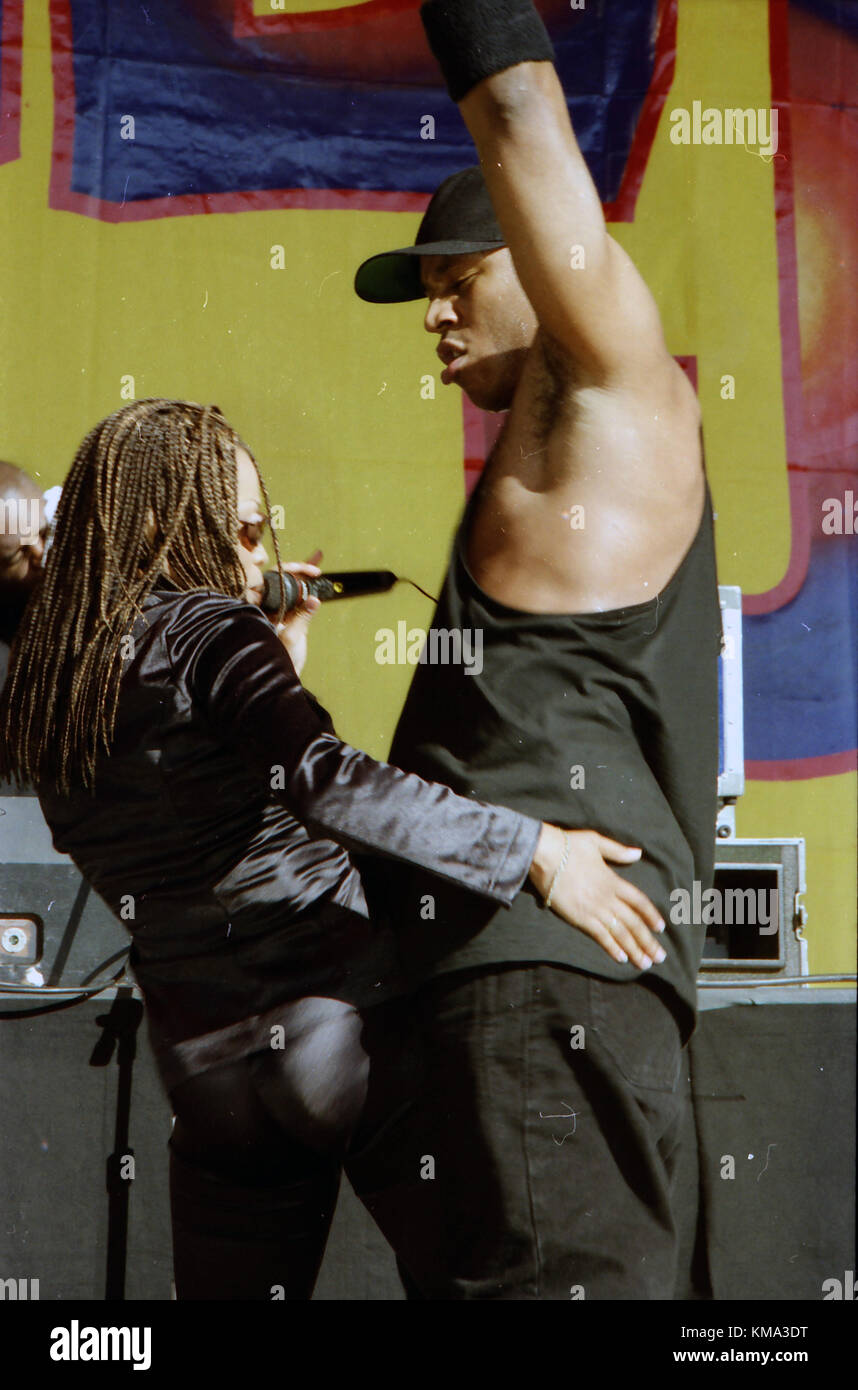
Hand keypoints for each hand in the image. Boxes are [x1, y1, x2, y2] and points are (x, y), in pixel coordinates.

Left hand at [269, 551, 321, 676]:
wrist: (282, 676)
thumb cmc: (278, 660)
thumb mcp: (291, 639)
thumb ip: (302, 618)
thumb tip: (315, 600)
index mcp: (259, 608)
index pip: (270, 581)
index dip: (286, 572)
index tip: (303, 571)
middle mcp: (267, 606)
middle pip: (280, 579)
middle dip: (297, 569)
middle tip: (314, 566)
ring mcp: (279, 609)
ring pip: (291, 585)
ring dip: (304, 571)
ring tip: (317, 558)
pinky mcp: (291, 614)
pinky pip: (300, 596)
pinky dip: (309, 585)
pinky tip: (318, 572)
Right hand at [528, 825, 666, 969]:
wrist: (544, 854)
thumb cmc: (568, 845)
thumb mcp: (596, 841)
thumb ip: (618, 851)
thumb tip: (638, 853)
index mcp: (613, 880)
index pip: (639, 902)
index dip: (652, 916)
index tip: (661, 929)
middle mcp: (608, 898)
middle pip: (634, 923)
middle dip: (648, 941)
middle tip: (660, 957)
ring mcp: (594, 909)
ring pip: (620, 933)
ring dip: (634, 949)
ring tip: (645, 964)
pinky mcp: (579, 918)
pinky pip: (600, 936)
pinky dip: (612, 948)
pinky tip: (621, 959)